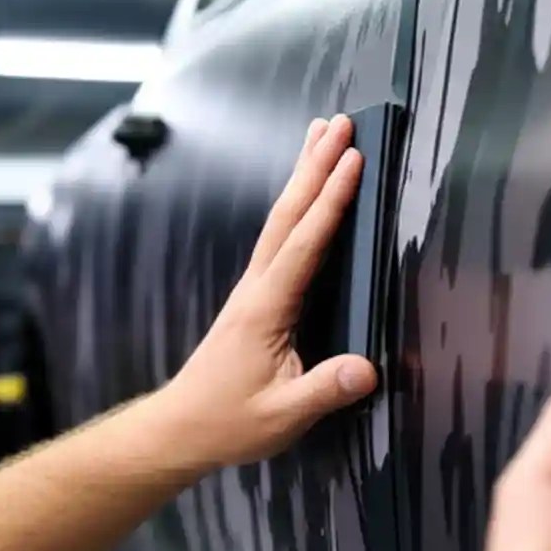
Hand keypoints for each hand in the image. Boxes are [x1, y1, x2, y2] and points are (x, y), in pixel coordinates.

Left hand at [154, 114, 377, 468]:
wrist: (181, 428)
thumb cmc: (229, 422)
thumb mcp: (283, 415)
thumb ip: (326, 390)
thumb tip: (369, 369)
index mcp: (266, 309)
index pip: (304, 244)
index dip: (331, 201)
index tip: (353, 161)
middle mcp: (256, 289)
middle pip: (288, 214)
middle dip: (315, 165)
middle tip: (341, 122)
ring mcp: (252, 290)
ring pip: (281, 220)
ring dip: (303, 175)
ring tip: (322, 135)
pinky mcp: (255, 299)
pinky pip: (279, 239)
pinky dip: (297, 206)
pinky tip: (305, 196)